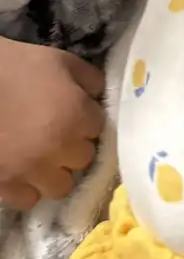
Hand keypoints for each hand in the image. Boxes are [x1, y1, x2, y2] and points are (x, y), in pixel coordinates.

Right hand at [0, 39, 103, 209]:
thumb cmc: (16, 66)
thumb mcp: (60, 60)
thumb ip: (89, 79)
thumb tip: (99, 97)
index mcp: (75, 115)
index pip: (98, 128)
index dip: (86, 119)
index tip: (74, 112)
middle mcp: (58, 147)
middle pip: (84, 158)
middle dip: (74, 145)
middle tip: (57, 133)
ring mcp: (30, 170)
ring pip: (61, 186)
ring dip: (55, 172)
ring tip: (41, 156)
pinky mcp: (4, 185)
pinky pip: (29, 199)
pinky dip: (28, 187)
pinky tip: (21, 169)